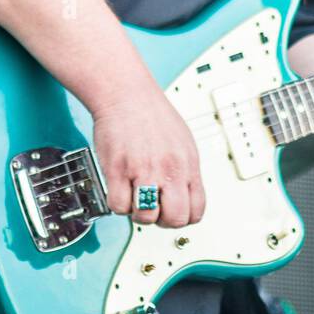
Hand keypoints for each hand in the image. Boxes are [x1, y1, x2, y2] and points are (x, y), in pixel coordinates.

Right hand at [91, 83, 205, 228]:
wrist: (126, 93)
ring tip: (134, 195)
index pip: (196, 211)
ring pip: (145, 217)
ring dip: (137, 212)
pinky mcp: (118, 169)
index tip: (172, 212)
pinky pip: (118, 206)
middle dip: (162, 221)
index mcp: (187, 164)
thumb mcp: (183, 142)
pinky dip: (117, 203)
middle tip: (153, 209)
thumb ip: (185, 171)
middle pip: (174, 219)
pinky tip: (120, 188)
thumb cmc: (152, 114)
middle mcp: (169, 169)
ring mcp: (143, 170)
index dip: (183, 217)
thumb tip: (184, 196)